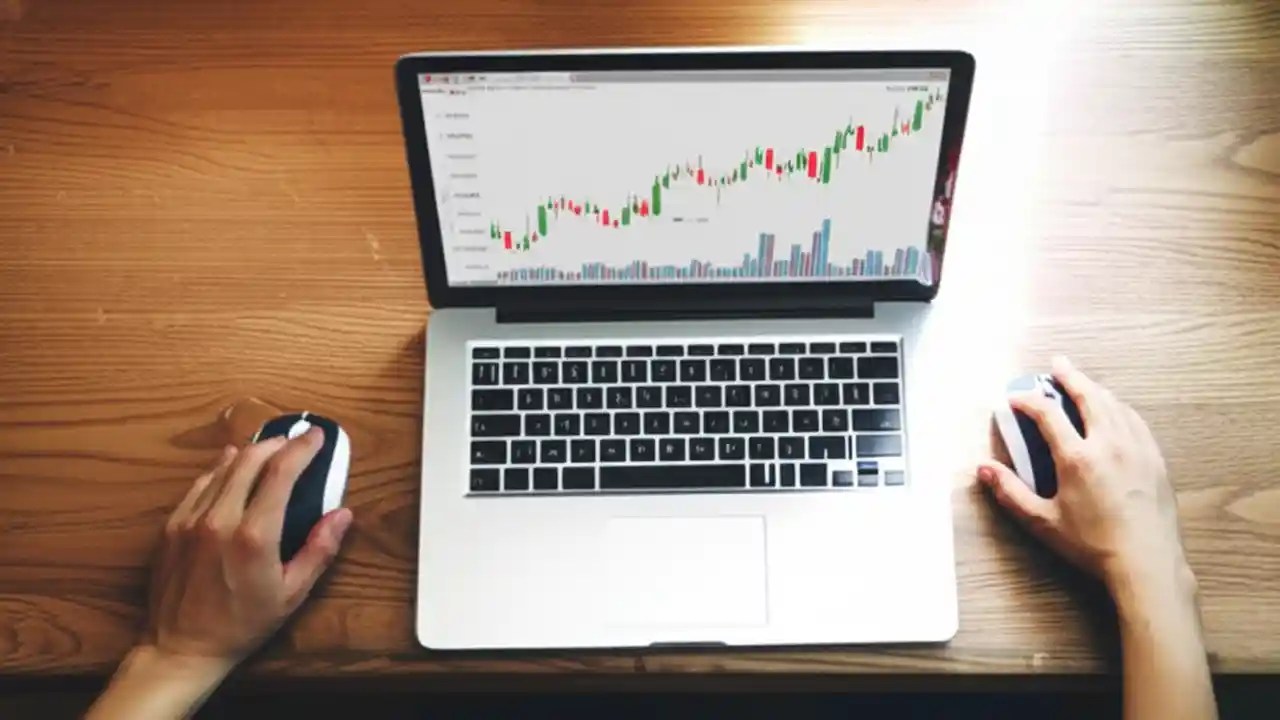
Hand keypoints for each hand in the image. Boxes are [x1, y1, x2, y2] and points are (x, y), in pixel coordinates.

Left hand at [88, 430, 352, 718]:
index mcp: (254, 536)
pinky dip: (221, 469)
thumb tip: (342, 514)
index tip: (317, 436)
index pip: (281, 473)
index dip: (302, 448)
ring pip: (223, 468)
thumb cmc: (243, 625)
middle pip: (251, 460)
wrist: (181, 649)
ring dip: (251, 452)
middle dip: (277, 443)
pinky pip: (200, 484)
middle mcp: (220, 519)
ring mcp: (191, 520)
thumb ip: (319, 550)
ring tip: (270, 449)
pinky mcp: (171, 526)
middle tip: (296, 441)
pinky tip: (232, 466)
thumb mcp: (292, 594)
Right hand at [978, 357, 1191, 596]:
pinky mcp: (1154, 458)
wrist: (1146, 563)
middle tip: (1058, 364)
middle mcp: (1108, 444)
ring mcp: (1136, 448)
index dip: (1027, 400)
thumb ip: (1010, 492)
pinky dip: (1120, 407)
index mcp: (1077, 458)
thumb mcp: (1042, 521)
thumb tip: (984, 469)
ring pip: (1114, 404)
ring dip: (1095, 388)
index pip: (1047, 413)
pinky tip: (1115, 409)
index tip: (1015, 398)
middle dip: (1069, 376)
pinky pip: (1135, 420)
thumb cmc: (1093, 545)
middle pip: (1088, 395)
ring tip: (1083, 383)